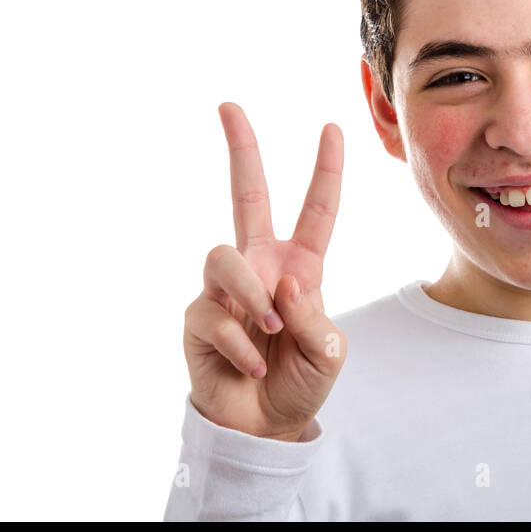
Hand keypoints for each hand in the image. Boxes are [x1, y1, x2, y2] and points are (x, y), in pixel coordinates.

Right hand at [182, 102, 347, 441]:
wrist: (263, 426)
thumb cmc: (300, 381)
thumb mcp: (329, 352)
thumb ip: (315, 317)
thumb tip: (283, 284)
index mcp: (301, 266)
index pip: (317, 210)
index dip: (326, 170)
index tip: (332, 127)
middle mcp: (260, 266)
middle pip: (245, 194)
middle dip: (241, 149)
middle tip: (230, 105)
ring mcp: (225, 288)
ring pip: (223, 257)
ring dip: (251, 296)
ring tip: (271, 331)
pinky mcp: (197, 316)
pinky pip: (214, 313)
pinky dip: (240, 342)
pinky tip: (252, 363)